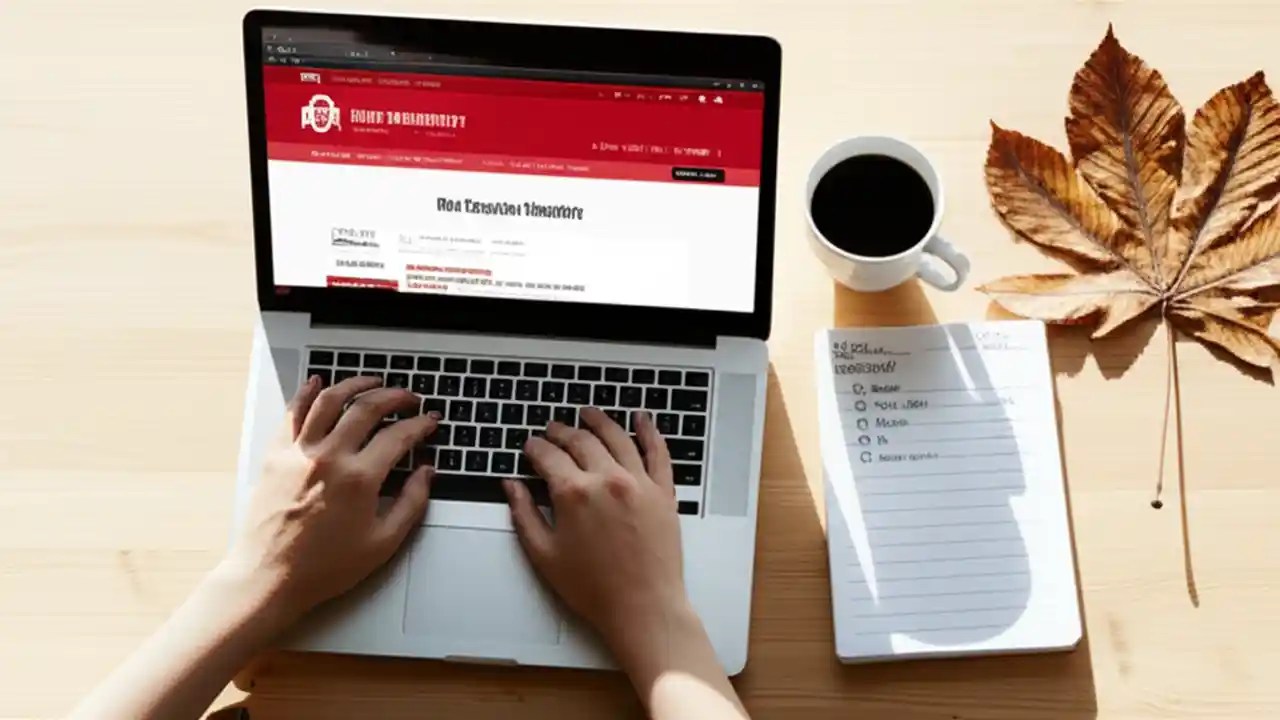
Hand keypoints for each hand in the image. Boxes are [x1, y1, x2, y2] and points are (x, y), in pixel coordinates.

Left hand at [223, 375, 439, 619]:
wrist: (270, 578)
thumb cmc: (324, 567)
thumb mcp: (383, 543)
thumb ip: (412, 503)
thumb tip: (426, 474)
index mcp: (359, 479)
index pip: (399, 436)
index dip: (420, 424)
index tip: (429, 421)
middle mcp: (328, 457)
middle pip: (367, 408)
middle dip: (394, 396)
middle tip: (408, 397)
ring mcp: (299, 453)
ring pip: (329, 400)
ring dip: (354, 384)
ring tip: (371, 381)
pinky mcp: (276, 455)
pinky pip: (292, 413)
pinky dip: (305, 392)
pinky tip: (317, 383)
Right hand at [504, 408, 687, 659]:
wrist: (643, 608)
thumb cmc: (593, 589)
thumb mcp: (544, 555)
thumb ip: (524, 515)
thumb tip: (511, 486)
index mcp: (573, 493)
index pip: (548, 456)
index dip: (535, 447)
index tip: (531, 445)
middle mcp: (606, 479)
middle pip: (580, 440)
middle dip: (562, 431)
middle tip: (553, 428)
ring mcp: (638, 482)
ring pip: (616, 437)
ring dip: (599, 421)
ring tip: (588, 413)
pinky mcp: (663, 492)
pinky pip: (657, 452)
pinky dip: (649, 431)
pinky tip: (642, 419)